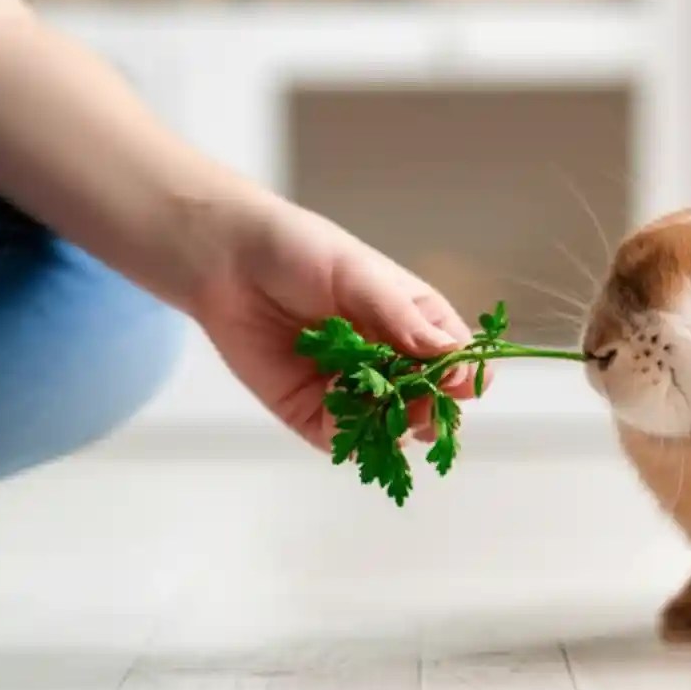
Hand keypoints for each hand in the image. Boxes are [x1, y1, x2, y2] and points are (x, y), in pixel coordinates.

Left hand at [194, 196, 484, 448]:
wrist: (227, 262)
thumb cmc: (299, 251)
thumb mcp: (359, 276)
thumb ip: (402, 319)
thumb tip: (451, 354)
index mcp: (416, 323)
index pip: (459, 359)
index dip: (463, 374)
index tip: (454, 380)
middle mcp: (392, 360)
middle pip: (433, 402)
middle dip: (432, 409)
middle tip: (419, 404)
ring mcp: (356, 389)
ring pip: (393, 428)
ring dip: (395, 428)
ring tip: (385, 415)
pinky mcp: (315, 411)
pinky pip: (345, 438)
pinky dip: (351, 436)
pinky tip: (343, 416)